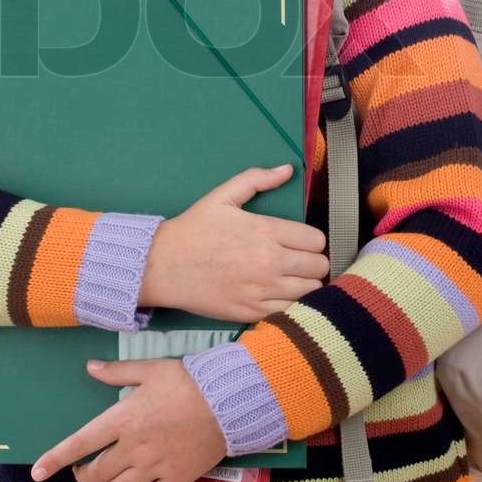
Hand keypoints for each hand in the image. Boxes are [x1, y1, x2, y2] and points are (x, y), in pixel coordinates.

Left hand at [31, 358, 226, 481]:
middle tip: (84, 470)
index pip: (80, 444)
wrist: (227, 401)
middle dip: (84, 475)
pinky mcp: (178, 478)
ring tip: (110, 478)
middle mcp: (134, 447)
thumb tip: (90, 367)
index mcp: (122, 420)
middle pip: (97, 474)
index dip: (55, 459)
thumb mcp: (148, 369)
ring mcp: (156, 466)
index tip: (37, 471)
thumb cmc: (185, 381)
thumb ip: (116, 372)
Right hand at [139, 164, 328, 321]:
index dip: (311, 240)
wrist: (163, 265)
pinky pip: (291, 310)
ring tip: (290, 278)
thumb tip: (287, 169)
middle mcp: (269, 262)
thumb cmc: (193, 230)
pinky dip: (290, 303)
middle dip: (312, 261)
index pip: (316, 240)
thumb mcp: (220, 197)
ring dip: (305, 283)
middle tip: (297, 260)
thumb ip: (256, 180)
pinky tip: (277, 294)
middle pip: (319, 266)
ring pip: (311, 290)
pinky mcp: (254, 311)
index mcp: (265, 231)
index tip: (300, 242)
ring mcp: (262, 290)